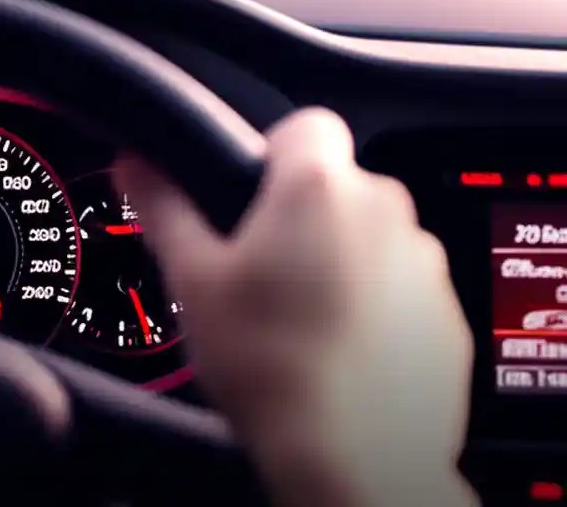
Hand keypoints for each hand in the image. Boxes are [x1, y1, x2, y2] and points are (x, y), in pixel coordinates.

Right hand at [117, 109, 475, 506]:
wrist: (350, 456)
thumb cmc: (267, 365)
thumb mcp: (192, 280)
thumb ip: (162, 207)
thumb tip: (135, 162)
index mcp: (317, 188)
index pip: (304, 124)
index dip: (270, 153)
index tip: (248, 198)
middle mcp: (384, 211)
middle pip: (335, 186)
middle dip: (299, 217)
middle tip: (257, 273)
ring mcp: (424, 263)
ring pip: (370, 238)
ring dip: (339, 261)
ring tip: (295, 320)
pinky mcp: (445, 314)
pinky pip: (401, 288)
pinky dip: (373, 307)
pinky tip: (334, 350)